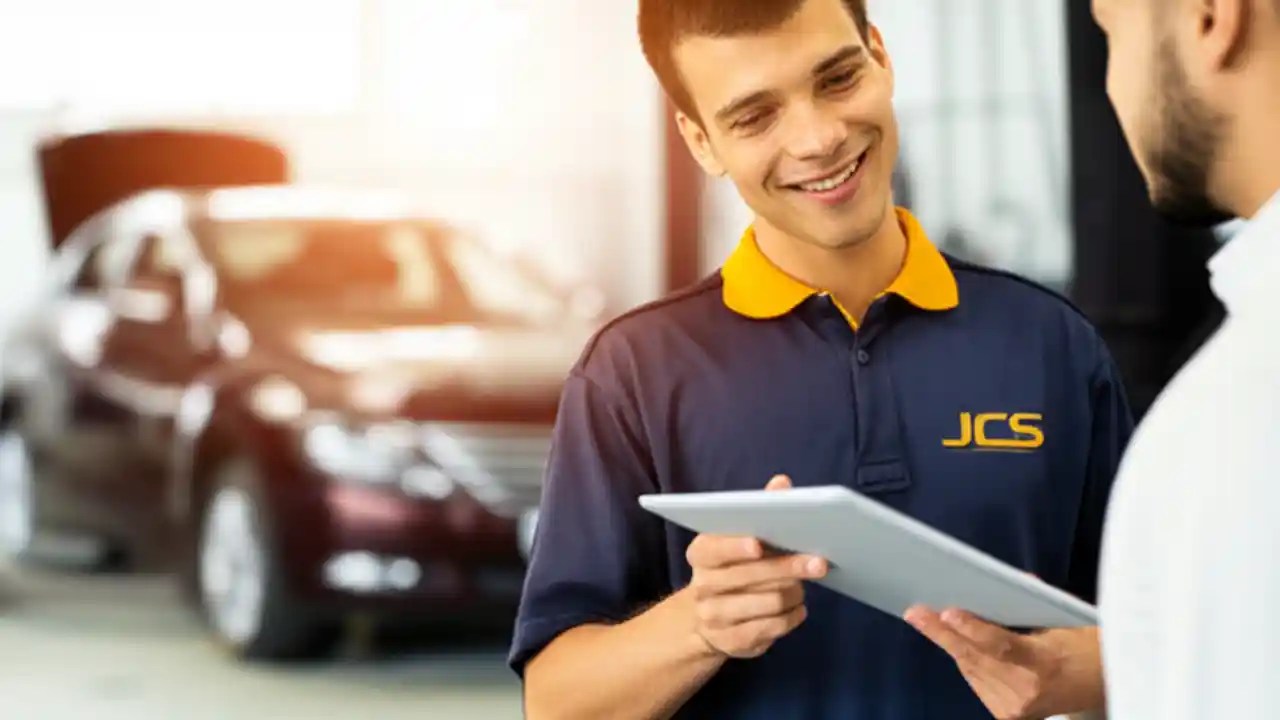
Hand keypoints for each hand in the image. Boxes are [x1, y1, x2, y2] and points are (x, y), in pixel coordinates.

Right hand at [685, 475, 827, 658]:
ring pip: (767, 603)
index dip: (735, 547)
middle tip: (819, 562)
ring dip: (794, 592)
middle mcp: (703, 587)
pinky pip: (773, 627)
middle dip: (787, 568)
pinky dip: (792, 615)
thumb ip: (759, 508)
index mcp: (701, 555)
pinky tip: (797, 606)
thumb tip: (782, 482)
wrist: (708, 619)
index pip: (714, 549)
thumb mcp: (738, 536)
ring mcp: (716, 618)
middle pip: (750, 576)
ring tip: (804, 585)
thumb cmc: (733, 566)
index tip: (758, 543)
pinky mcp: (734, 642)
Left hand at [904, 607, 1103, 719]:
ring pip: (970, 668)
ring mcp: (1015, 708)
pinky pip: (976, 680)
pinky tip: (960, 644)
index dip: (972, 629)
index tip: (948, 612)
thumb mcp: (1064, 619)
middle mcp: (1027, 691)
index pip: (1001, 645)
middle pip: (974, 657)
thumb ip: (1033, 601)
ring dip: (953, 644)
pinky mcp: (1007, 717)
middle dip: (942, 633)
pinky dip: (968, 660)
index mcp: (1045, 664)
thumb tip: (1004, 579)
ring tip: (931, 620)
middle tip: (915, 613)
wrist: (1103, 685)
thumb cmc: (1085, 646)